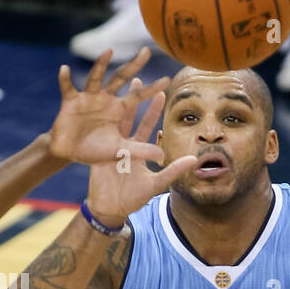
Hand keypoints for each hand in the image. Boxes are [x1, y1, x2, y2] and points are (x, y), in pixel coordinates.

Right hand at [49, 47, 170, 164]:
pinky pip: (67, 88)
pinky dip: (65, 79)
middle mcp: (105, 99)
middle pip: (121, 78)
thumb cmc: (95, 150)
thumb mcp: (119, 152)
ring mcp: (88, 98)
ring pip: (95, 78)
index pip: (139, 96)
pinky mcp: (70, 101)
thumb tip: (162, 156)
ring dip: (101, 65)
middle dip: (133, 65)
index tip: (168, 80)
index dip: (152, 89)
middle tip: (146, 52)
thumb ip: (139, 151)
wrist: (70, 152)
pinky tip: (64, 69)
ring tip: (108, 51)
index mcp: (118, 109)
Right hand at [84, 90, 197, 226]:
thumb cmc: (133, 198)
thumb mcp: (156, 184)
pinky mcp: (97, 154)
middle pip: (130, 117)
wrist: (110, 210)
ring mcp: (109, 148)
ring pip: (113, 122)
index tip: (161, 93)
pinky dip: (96, 122)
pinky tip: (95, 106)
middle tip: (138, 78)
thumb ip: (173, 170)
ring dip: (115, 104)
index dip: (153, 111)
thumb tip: (194, 159)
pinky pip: (97, 136)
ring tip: (117, 86)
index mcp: (138, 150)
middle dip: (133, 99)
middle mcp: (124, 145)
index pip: (148, 126)